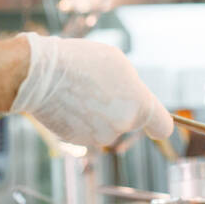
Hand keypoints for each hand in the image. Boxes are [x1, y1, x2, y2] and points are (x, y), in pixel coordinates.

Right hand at [9, 34, 172, 146]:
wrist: (41, 74)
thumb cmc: (83, 62)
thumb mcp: (119, 64)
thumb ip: (134, 88)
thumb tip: (134, 99)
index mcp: (139, 106)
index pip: (163, 127)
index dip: (159, 124)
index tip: (155, 124)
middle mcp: (122, 126)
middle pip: (128, 121)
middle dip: (120, 108)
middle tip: (101, 85)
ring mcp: (98, 137)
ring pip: (105, 126)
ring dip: (98, 113)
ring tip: (82, 88)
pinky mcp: (76, 141)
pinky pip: (85, 130)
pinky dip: (80, 119)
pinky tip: (69, 100)